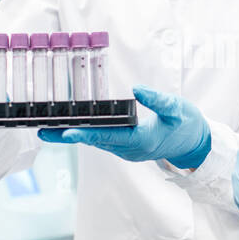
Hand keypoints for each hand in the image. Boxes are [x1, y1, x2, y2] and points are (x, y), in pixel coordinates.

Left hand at [37, 86, 210, 168]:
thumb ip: (158, 100)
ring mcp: (126, 150)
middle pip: (94, 141)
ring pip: (95, 142)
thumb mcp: (178, 108)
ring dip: (72, 136)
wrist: (196, 144)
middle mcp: (130, 149)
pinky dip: (85, 134)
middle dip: (68, 136)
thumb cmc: (188, 125)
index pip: (108, 136)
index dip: (84, 134)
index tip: (65, 133)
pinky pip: (102, 141)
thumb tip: (137, 89)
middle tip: (42, 131)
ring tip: (47, 129)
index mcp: (141, 141)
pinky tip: (70, 128)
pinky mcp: (125, 147)